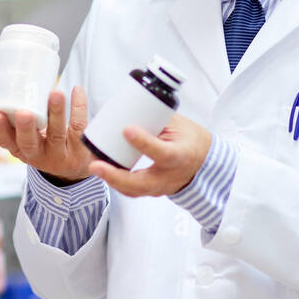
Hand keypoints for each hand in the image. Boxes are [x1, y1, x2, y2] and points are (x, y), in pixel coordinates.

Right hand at [0, 86, 92, 182]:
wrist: (73, 167)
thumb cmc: (44, 141)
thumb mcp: (26, 136)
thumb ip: (18, 117)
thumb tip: (9, 79)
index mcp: (19, 149)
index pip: (4, 141)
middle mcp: (37, 155)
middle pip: (29, 143)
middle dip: (25, 127)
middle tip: (24, 112)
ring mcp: (59, 154)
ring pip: (57, 134)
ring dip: (56, 112)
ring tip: (55, 93)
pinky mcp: (79, 150)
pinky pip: (79, 127)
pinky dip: (79, 108)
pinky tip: (77, 91)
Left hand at [89, 112, 211, 196]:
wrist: (204, 162)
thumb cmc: (191, 140)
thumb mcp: (179, 125)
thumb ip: (155, 118)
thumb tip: (129, 106)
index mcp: (179, 155)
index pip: (160, 152)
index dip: (143, 142)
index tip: (126, 129)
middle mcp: (169, 176)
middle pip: (140, 182)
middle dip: (114, 175)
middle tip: (95, 164)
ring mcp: (161, 187)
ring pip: (133, 191)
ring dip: (111, 180)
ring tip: (95, 166)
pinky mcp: (153, 191)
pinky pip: (132, 192)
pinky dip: (117, 183)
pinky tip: (103, 173)